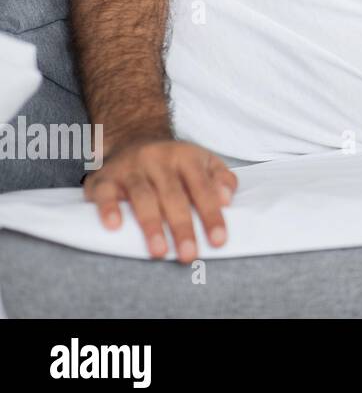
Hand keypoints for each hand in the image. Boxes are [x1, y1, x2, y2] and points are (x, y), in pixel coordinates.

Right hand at [82, 136, 238, 263]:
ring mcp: (131, 168)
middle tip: (189, 254)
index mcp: (186, 157)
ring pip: (142, 196)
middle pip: (173, 196)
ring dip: (152, 225)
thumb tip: (226, 199)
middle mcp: (159, 160)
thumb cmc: (174, 161)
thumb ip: (222, 179)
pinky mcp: (105, 178)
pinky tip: (114, 226)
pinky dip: (109, 208)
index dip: (211, 215)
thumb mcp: (204, 162)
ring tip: (159, 251)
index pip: (202, 188)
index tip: (218, 240)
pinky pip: (106, 193)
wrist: (132, 137)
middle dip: (182, 227)